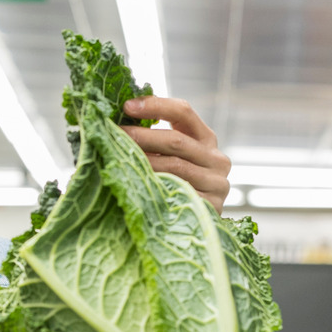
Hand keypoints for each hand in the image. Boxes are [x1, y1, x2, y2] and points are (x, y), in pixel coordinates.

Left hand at [121, 96, 231, 212]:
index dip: (155, 105)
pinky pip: (178, 193)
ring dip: (144, 161)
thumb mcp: (174, 157)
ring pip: (175, 167)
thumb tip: (121, 117)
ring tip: (119, 158)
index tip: (127, 106)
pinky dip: (155, 186)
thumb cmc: (178, 183)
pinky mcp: (212, 206)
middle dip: (142, 136)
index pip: (183, 112)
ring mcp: (217, 183)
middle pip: (176, 140)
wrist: (197, 225)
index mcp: (206, 139)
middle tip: (114, 133)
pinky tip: (136, 184)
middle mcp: (216, 159)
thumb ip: (157, 138)